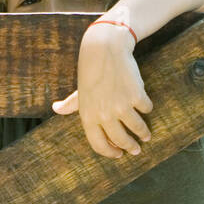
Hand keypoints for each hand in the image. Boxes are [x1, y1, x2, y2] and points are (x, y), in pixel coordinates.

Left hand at [52, 20, 152, 157]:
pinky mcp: (136, 96)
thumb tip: (56, 109)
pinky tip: (146, 107)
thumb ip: (71, 104)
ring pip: (137, 128)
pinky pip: (146, 109)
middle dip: (130, 148)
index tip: (119, 154)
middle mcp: (104, 115)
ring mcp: (121, 106)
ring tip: (146, 135)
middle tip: (136, 150)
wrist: (104, 48)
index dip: (110, 152)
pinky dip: (147, 108)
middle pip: (120, 140)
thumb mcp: (80, 89)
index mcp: (88, 116)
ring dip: (143, 134)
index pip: (99, 144)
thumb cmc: (91, 69)